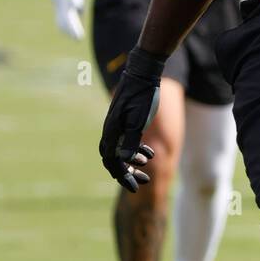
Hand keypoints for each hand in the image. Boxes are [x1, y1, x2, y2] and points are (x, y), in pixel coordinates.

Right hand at [99, 46, 163, 191]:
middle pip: (114, 159)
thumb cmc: (142, 96)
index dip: (123, 176)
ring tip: (146, 167)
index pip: (112, 161)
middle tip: (143, 182)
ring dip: (132, 162)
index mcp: (112, 132)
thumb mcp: (139, 120)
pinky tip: (148, 153)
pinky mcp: (124, 121)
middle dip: (128, 173)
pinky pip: (126, 141)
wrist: (143, 73)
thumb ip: (131, 141)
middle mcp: (111, 130)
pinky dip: (136, 149)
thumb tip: (124, 162)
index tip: (136, 187)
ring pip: (120, 151)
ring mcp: (117, 126)